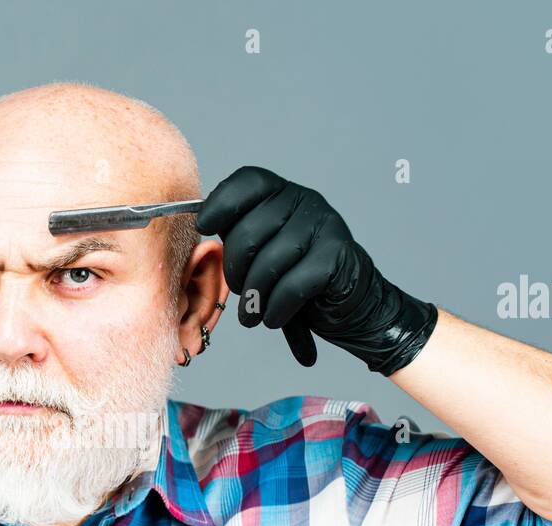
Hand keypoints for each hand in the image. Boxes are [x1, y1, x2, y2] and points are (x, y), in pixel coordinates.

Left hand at [195, 165, 437, 373]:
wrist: (352, 308)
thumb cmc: (299, 282)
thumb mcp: (263, 253)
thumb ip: (238, 236)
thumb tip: (199, 222)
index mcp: (284, 195)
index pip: (248, 182)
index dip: (221, 203)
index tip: (205, 227)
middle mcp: (306, 202)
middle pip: (249, 230)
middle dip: (236, 271)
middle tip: (242, 296)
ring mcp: (325, 225)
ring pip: (269, 262)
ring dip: (255, 298)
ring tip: (255, 315)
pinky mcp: (338, 256)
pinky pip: (292, 285)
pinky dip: (277, 309)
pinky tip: (275, 317)